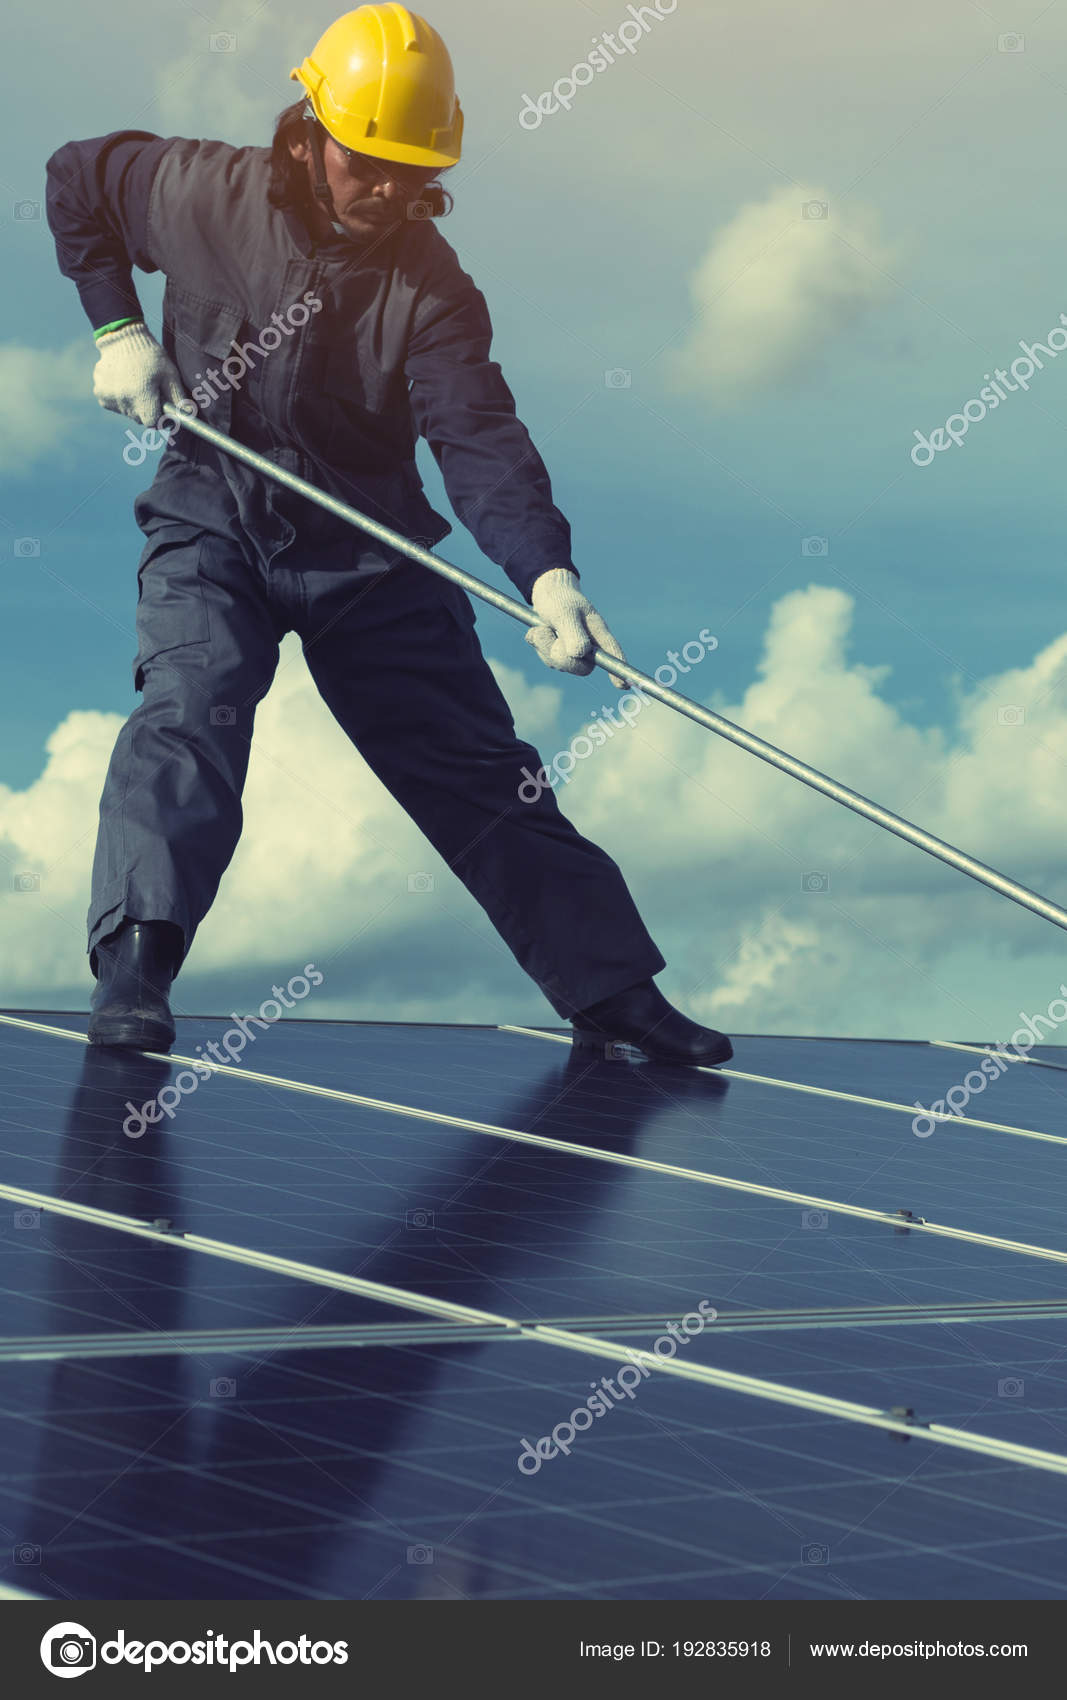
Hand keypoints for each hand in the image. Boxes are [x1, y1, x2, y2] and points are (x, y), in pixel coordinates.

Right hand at [92, 322, 187, 427]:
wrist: (122, 338)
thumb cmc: (150, 355)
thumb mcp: (169, 374)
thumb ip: (178, 396)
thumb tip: (188, 415)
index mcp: (141, 395)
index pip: (152, 422)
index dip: (159, 417)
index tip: (161, 409)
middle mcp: (123, 399)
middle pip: (139, 418)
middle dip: (147, 410)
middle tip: (149, 392)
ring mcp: (109, 397)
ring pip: (127, 413)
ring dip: (133, 404)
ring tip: (135, 383)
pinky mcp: (100, 393)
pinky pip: (114, 405)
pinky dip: (120, 398)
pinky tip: (123, 382)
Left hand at [525, 568, 630, 688]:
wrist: (545, 594)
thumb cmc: (559, 599)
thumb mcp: (564, 612)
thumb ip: (573, 632)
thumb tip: (580, 654)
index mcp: (597, 631)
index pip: (611, 652)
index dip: (618, 669)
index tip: (623, 685)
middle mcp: (589, 645)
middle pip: (580, 667)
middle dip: (558, 654)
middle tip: (545, 632)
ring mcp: (574, 651)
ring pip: (559, 664)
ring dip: (545, 645)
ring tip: (543, 626)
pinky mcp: (560, 654)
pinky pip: (548, 659)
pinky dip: (539, 644)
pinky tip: (540, 630)